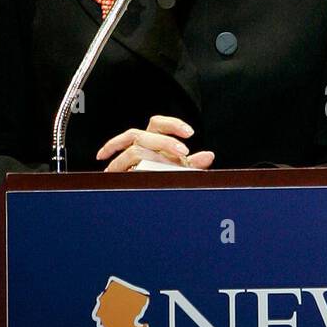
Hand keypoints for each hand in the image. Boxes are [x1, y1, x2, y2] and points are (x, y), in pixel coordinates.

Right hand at [95, 115, 214, 172]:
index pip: (157, 124)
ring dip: (150, 157)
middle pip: (144, 134)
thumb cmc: (164, 182)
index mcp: (153, 142)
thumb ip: (194, 164)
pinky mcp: (118, 173)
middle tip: (184, 152)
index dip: (172, 124)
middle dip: (165, 142)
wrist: (148, 202)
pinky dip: (122, 166)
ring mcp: (125, 160)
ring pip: (133, 150)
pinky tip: (125, 168)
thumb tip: (209, 155)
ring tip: (164, 168)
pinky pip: (118, 167)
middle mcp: (138, 147)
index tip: (190, 133)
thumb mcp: (181, 172)